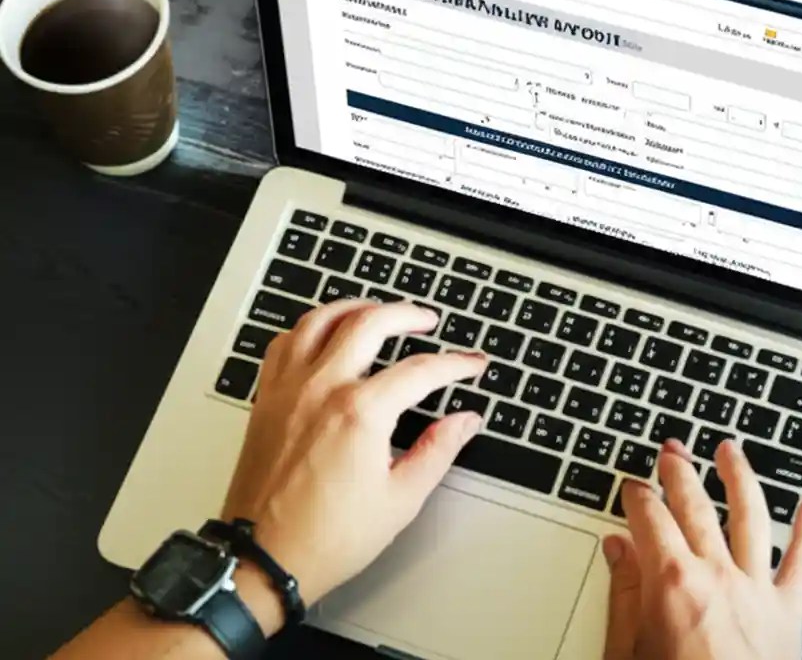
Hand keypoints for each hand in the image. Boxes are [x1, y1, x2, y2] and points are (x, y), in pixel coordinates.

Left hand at [220, 301, 486, 609]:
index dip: (455, 364)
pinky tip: (322, 334)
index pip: (420, 370)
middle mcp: (321, 390)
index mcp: (360, 413)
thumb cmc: (325, 537)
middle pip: (369, 323)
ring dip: (354, 307)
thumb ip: (437, 451)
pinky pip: (284, 344)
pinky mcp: (266, 401)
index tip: (471, 364)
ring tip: (377, 310)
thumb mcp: (400, 499)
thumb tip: (463, 423)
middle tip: (427, 321)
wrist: (263, 559)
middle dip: (407, 315)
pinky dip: (308, 329)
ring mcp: (288, 391)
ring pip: (320, 321)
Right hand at [602, 440, 801, 659]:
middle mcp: (718, 578)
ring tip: (732, 450)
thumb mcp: (624, 654)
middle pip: (696, 506)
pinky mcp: (790, 615)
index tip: (631, 485)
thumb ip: (624, 597)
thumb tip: (618, 553)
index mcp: (672, 584)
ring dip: (741, 477)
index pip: (650, 518)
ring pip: (752, 516)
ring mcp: (758, 593)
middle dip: (680, 472)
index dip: (637, 495)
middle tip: (672, 452)